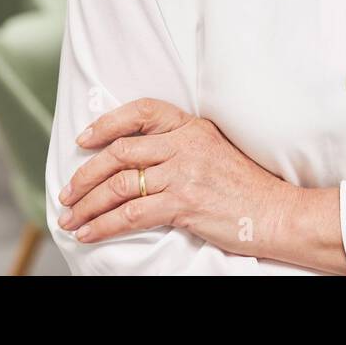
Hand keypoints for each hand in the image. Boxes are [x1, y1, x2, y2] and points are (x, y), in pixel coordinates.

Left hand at [56, 98, 291, 256]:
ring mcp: (184, 174)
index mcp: (193, 127)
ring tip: (72, 218)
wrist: (277, 212)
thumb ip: (181, 149)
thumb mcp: (215, 152)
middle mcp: (186, 145)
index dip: (108, 123)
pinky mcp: (184, 203)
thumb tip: (139, 162)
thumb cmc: (247, 188)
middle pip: (121, 151)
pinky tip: (89, 233)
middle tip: (68, 193)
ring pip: (120, 185)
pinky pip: (131, 214)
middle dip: (86, 174)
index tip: (85, 140)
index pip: (143, 111)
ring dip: (88, 204)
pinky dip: (103, 225)